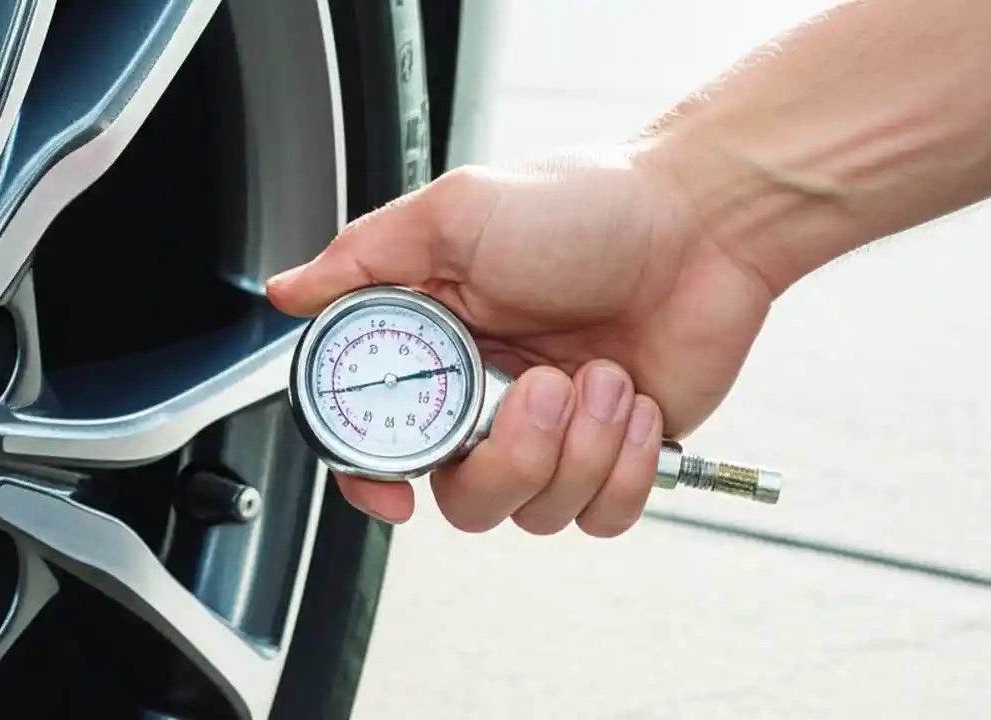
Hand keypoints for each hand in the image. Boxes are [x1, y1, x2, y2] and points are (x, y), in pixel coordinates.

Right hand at [266, 146, 773, 536]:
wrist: (702, 224)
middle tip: (544, 385)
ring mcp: (553, 434)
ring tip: (604, 376)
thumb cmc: (588, 207)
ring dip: (577, 448)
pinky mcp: (615, 455)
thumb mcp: (458, 214)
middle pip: (462, 496)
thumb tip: (288, 291)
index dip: (374, 479)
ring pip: (534, 513)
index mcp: (440, 350)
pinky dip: (623, 469)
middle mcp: (488, 401)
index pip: (379, 440)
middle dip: (508, 457)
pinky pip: (601, 515)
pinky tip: (633, 405)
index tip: (398, 492)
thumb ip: (365, 258)